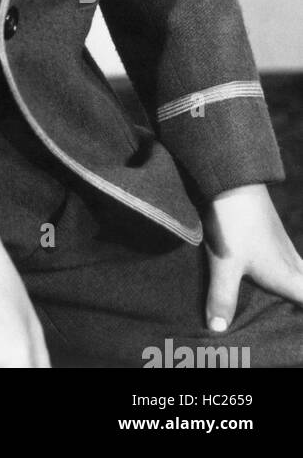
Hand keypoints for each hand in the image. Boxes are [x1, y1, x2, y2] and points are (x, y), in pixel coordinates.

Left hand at [203, 183, 302, 331]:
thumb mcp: (225, 265)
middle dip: (302, 300)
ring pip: (299, 270)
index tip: (298, 324)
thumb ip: (223, 298)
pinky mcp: (271, 231)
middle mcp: (291, 261)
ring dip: (297, 283)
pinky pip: (287, 256)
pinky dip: (285, 268)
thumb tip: (218, 331)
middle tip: (294, 314)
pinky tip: (270, 269)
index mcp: (288, 276)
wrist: (233, 181)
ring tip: (285, 300)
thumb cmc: (234, 226)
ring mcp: (282, 244)